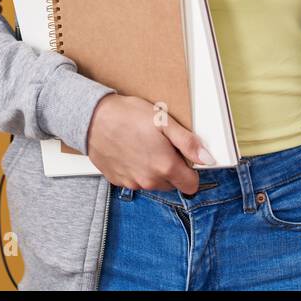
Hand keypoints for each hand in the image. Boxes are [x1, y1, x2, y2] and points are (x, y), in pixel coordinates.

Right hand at [85, 94, 209, 194]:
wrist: (92, 118)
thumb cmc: (127, 116)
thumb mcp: (164, 122)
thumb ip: (188, 143)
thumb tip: (208, 158)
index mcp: (165, 167)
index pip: (191, 185)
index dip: (191, 171)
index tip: (183, 157)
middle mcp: (149, 180)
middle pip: (172, 184)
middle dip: (172, 169)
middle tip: (162, 146)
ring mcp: (132, 183)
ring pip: (153, 183)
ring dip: (154, 170)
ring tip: (144, 146)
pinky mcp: (118, 180)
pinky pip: (135, 180)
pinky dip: (136, 170)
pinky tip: (130, 151)